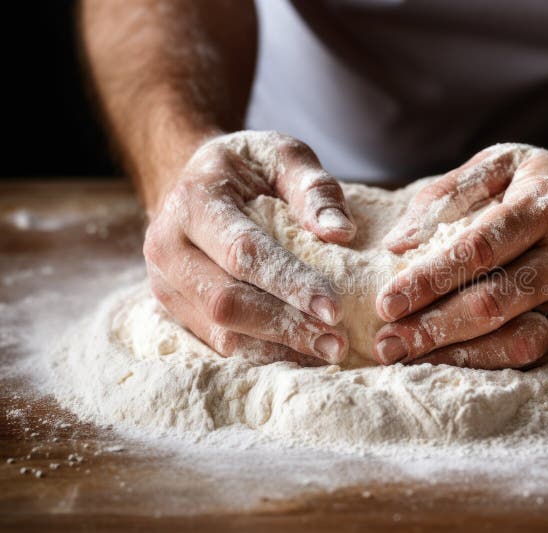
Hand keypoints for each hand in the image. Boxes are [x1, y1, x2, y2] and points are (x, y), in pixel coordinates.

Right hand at [144, 131, 356, 364]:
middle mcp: (168, 245)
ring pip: (220, 331)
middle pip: (226, 301)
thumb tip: (340, 232)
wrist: (193, 178)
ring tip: (327, 351)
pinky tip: (301, 353)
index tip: (334, 307)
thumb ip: (314, 188)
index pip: (243, 253)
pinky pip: (218, 342)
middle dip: (285, 326)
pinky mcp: (175, 308)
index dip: (290, 283)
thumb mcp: (283, 155)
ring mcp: (166, 282)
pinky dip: (262, 352)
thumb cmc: (248, 166)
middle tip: (337, 342)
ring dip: (277, 348)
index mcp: (194, 202)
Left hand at [374, 143, 547, 368]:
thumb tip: (397, 244)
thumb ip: (447, 194)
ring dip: (454, 354)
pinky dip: (483, 363)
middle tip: (384, 343)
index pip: (480, 248)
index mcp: (547, 205)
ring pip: (514, 340)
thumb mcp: (503, 164)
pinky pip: (530, 357)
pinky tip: (444, 361)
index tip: (386, 301)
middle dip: (432, 326)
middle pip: (494, 301)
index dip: (430, 278)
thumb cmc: (547, 188)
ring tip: (404, 358)